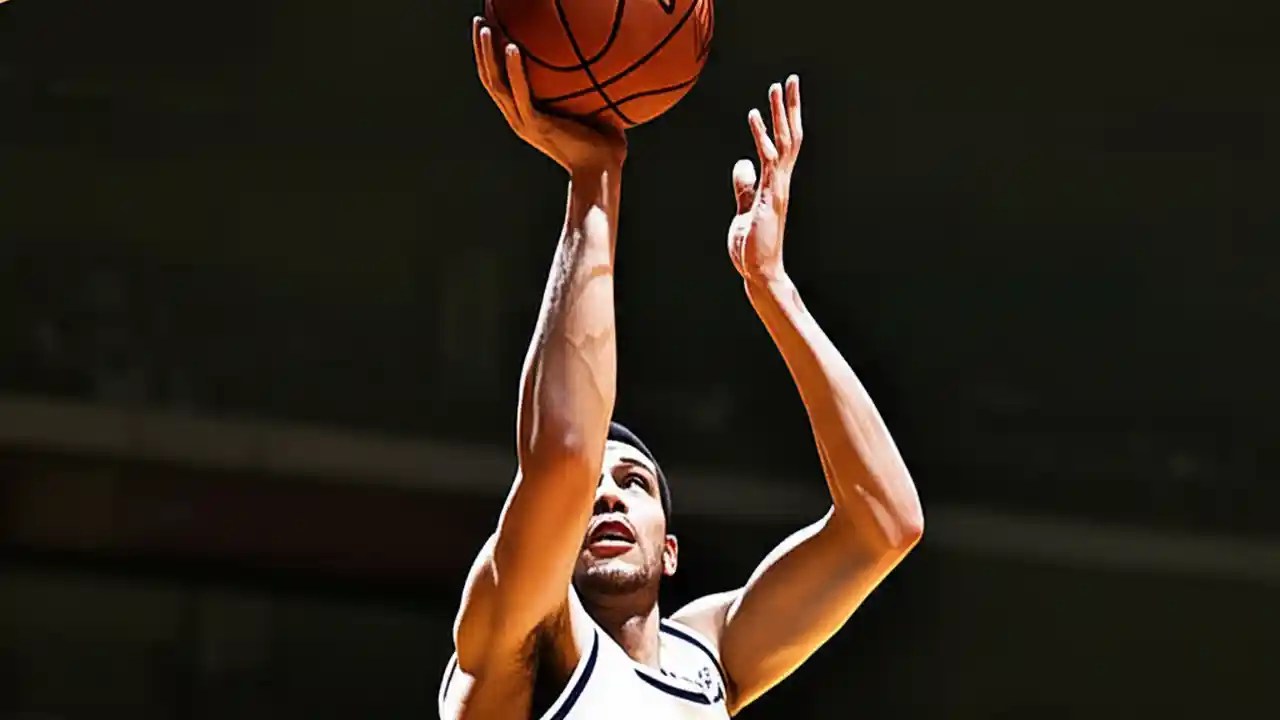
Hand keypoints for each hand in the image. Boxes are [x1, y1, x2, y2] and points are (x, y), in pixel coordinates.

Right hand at [472, 18, 626, 174]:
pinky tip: (511, 47)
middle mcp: (519, 117)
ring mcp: (524, 121)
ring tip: (485, 26)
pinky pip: (520, 92)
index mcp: (527, 115)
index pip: (503, 82)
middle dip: (482, 48)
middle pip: (490, 78)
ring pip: (496, 83)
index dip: (492, 58)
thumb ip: (590, 87)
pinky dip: (514, 70)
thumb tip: (610, 59)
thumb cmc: (604, 143)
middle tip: (480, 18)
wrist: (601, 172)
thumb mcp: (593, 107)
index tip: (493, 30)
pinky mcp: (535, 124)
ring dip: (487, 54)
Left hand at [727, 75, 802, 286]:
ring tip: (776, 88)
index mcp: (776, 183)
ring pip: (783, 143)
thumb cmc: (753, 245)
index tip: (784, 95)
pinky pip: (768, 160)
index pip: (784, 144)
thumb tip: (742, 162)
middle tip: (790, 80)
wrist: (759, 272)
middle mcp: (781, 182)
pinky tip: (754, 116)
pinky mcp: (769, 196)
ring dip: (780, 115)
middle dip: (790, 108)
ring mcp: (777, 188)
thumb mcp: (744, 207)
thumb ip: (744, 185)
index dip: (785, 119)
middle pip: (790, 137)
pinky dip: (760, 136)